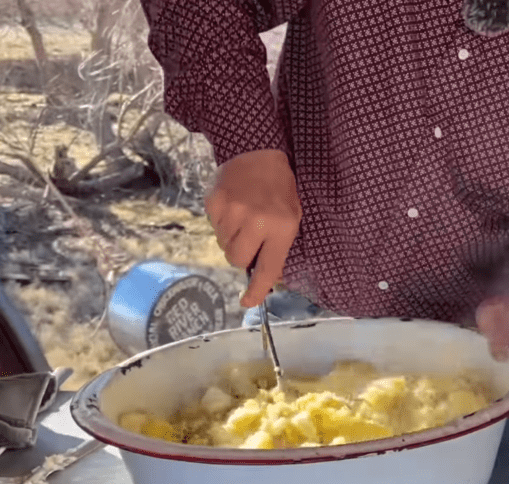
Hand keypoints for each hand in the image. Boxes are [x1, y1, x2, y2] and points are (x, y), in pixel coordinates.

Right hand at [205, 149, 300, 307]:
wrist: (258, 153)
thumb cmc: (280, 190)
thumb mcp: (292, 218)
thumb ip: (280, 247)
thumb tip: (267, 278)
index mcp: (281, 228)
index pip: (267, 269)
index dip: (256, 290)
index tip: (248, 302)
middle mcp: (256, 222)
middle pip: (237, 260)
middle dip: (242, 255)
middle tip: (251, 237)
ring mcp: (233, 212)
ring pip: (224, 245)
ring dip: (232, 237)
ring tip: (244, 216)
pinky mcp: (214, 203)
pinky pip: (214, 227)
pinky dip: (222, 223)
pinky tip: (233, 207)